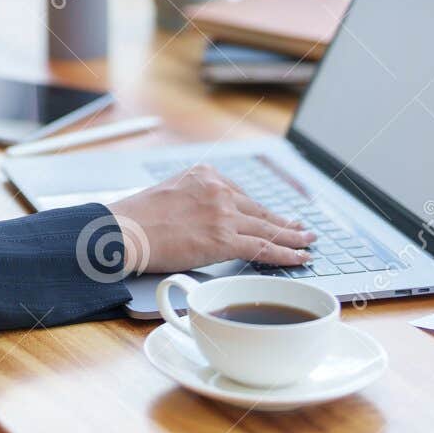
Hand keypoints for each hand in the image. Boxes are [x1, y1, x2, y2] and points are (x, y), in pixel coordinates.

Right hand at [108, 164, 316, 274]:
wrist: (125, 230)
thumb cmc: (137, 217)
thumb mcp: (168, 192)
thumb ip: (192, 199)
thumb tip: (201, 217)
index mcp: (204, 174)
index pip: (239, 195)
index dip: (258, 211)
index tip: (270, 216)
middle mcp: (218, 189)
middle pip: (258, 209)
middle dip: (282, 221)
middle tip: (301, 228)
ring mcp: (223, 213)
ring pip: (267, 227)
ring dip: (292, 237)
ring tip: (308, 242)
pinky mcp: (224, 238)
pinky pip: (263, 247)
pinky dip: (286, 254)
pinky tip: (300, 258)